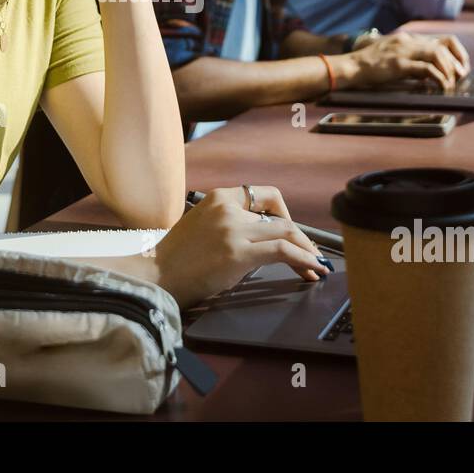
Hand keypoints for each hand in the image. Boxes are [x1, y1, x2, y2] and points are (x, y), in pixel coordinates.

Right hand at [153, 186, 325, 310]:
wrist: (156, 277)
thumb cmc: (178, 259)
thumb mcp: (203, 227)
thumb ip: (230, 225)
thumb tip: (263, 238)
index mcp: (218, 198)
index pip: (264, 195)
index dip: (284, 214)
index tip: (291, 233)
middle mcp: (227, 208)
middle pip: (280, 217)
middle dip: (303, 238)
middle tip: (312, 255)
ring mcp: (233, 229)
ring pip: (287, 232)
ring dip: (307, 251)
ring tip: (317, 266)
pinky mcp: (237, 252)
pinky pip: (283, 251)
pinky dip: (304, 259)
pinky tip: (311, 269)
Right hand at [338, 30, 470, 90]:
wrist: (351, 66)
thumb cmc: (370, 65)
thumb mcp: (393, 56)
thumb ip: (411, 60)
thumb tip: (429, 74)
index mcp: (408, 39)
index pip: (442, 40)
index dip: (457, 53)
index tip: (461, 68)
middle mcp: (408, 41)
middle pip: (443, 45)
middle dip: (457, 62)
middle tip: (461, 77)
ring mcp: (403, 51)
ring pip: (437, 54)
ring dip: (449, 70)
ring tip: (451, 84)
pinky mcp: (398, 64)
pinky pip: (426, 69)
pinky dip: (438, 78)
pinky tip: (440, 87)